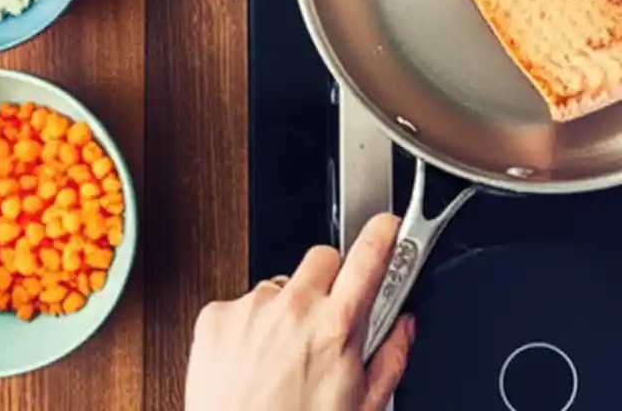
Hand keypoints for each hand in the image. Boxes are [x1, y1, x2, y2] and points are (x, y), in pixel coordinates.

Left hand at [185, 214, 415, 410]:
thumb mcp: (363, 404)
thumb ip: (391, 357)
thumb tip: (405, 327)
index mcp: (338, 324)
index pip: (370, 253)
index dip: (385, 232)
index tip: (390, 228)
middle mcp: (295, 307)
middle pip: (324, 256)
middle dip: (331, 278)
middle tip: (329, 313)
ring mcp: (252, 307)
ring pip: (281, 283)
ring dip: (287, 306)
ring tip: (282, 352)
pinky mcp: (216, 316)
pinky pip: (242, 304)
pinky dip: (249, 326)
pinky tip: (252, 359)